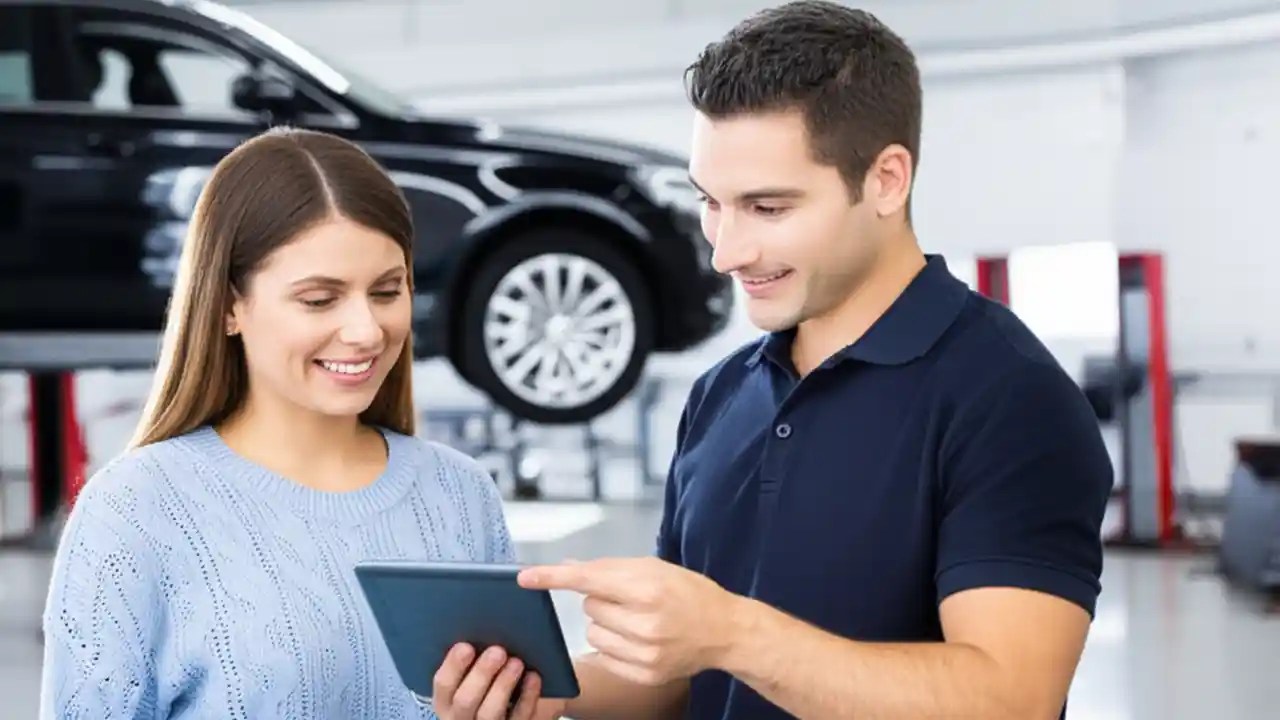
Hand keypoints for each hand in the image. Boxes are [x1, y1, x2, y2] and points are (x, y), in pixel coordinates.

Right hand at [432, 643, 566, 719]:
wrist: (507, 708)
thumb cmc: (484, 683)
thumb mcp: (468, 675)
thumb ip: (469, 659)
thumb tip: (479, 626)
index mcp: (446, 700)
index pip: (443, 685)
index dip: (453, 666)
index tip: (466, 646)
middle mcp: (461, 717)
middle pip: (465, 701)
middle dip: (481, 674)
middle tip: (498, 651)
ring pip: (489, 713)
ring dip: (503, 685)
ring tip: (516, 662)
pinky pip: (519, 717)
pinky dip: (528, 697)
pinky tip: (533, 677)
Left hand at [519, 556, 741, 686]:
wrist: (725, 630)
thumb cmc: (689, 593)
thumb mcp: (654, 568)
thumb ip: (610, 568)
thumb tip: (568, 567)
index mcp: (647, 587)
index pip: (588, 580)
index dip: (552, 577)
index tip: (524, 577)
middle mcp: (645, 622)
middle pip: (588, 607)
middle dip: (602, 600)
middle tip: (631, 599)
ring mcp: (645, 652)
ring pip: (592, 633)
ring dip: (605, 624)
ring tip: (636, 620)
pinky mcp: (645, 674)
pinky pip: (604, 656)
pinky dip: (614, 645)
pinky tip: (639, 639)